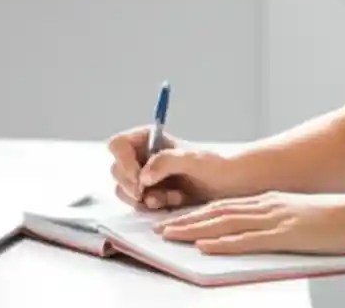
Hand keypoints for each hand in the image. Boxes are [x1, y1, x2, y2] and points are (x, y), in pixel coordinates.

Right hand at [106, 127, 242, 210]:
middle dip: (133, 186)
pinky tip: (173, 202)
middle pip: (116, 170)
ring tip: (169, 198)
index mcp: (147, 138)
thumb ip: (166, 162)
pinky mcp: (148, 194)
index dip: (123, 162)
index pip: (117, 145)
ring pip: (123, 190)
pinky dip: (152, 207)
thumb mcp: (193, 160)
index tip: (140, 178)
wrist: (227, 185)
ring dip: (144, 199)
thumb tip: (143, 176)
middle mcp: (141, 155)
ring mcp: (143, 176)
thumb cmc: (214, 165)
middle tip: (150, 195)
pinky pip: (136, 204)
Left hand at [151, 191, 344, 255]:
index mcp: (270, 201)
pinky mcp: (286, 235)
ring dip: (194, 230)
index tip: (176, 218)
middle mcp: (267, 206)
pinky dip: (224, 243)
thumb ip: (280, 219)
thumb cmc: (339, 219)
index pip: (226, 206)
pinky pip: (249, 240)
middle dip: (186, 220)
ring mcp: (276, 219)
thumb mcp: (302, 214)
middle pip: (218, 212)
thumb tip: (264, 231)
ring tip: (170, 235)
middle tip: (160, 227)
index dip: (198, 213)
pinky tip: (206, 247)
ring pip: (225, 223)